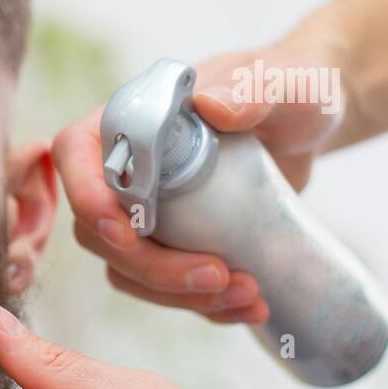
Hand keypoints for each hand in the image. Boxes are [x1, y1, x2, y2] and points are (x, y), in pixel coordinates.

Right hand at [52, 28, 348, 323]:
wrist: (312, 129)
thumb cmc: (293, 90)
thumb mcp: (284, 82)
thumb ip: (252, 88)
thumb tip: (212, 106)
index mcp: (131, 117)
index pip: (75, 153)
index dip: (86, 196)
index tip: (127, 230)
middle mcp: (126, 167)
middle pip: (97, 229)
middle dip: (150, 266)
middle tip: (216, 276)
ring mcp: (146, 211)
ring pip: (127, 269)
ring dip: (178, 294)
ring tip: (248, 293)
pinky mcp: (173, 244)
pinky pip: (165, 288)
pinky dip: (203, 306)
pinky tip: (252, 305)